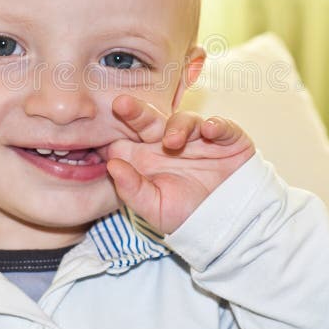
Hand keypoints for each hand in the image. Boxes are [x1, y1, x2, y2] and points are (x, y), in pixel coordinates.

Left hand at [106, 94, 255, 234]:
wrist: (229, 224)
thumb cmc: (187, 215)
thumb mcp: (155, 209)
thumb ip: (132, 190)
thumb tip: (112, 165)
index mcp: (146, 156)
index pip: (126, 136)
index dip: (114, 131)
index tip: (98, 127)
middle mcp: (168, 142)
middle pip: (149, 120)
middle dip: (136, 111)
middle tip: (122, 104)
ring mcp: (197, 138)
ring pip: (184, 120)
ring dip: (178, 126)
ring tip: (172, 141)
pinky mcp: (226, 137)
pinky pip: (221, 125)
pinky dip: (216, 125)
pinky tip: (209, 131)